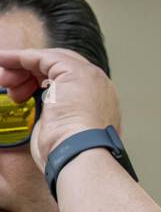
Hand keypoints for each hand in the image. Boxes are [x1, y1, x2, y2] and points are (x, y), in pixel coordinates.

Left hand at [0, 47, 120, 169]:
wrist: (81, 154)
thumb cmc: (70, 154)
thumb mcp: (62, 134)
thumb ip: (55, 120)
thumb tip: (39, 119)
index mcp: (100, 102)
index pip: (68, 81)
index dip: (40, 82)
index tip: (19, 95)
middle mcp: (99, 85)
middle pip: (59, 66)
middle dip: (30, 73)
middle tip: (9, 85)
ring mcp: (89, 76)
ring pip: (50, 60)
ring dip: (22, 66)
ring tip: (4, 80)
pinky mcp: (74, 71)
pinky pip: (42, 57)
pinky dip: (20, 57)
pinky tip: (4, 60)